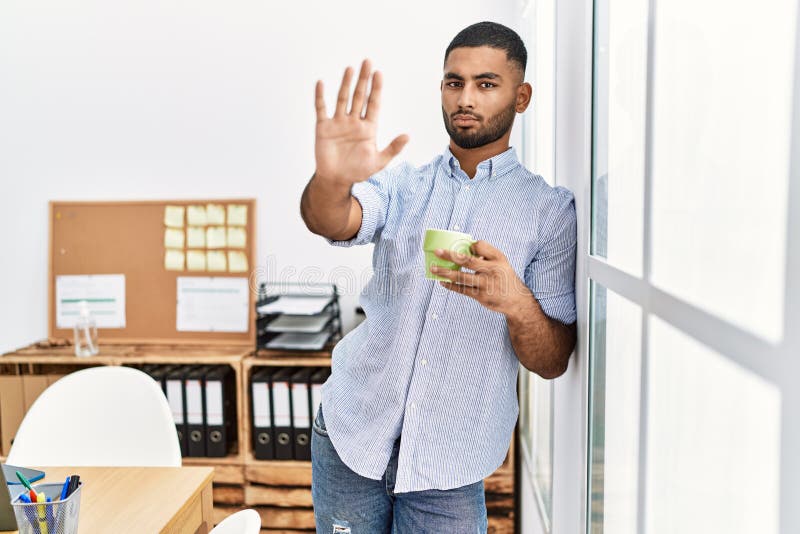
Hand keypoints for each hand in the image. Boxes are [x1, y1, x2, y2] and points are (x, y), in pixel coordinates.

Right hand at [314, 59, 408, 186]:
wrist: (336, 180)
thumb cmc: (358, 172)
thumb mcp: (379, 162)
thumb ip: (393, 149)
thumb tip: (408, 136)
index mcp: (368, 128)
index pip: (373, 104)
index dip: (376, 89)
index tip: (379, 73)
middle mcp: (354, 122)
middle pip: (360, 96)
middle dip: (364, 80)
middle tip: (367, 62)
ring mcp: (338, 123)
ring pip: (343, 99)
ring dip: (346, 84)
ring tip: (350, 69)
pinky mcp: (324, 127)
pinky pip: (321, 108)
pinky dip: (320, 96)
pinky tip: (321, 83)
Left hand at [432, 240, 531, 315]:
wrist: (516, 301)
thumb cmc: (504, 277)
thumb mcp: (501, 262)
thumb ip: (487, 253)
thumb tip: (467, 247)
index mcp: (497, 258)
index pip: (480, 246)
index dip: (469, 245)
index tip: (461, 245)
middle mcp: (492, 270)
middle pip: (467, 260)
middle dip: (450, 255)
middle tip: (437, 251)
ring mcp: (485, 284)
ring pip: (461, 277)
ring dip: (445, 272)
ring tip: (433, 268)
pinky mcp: (481, 296)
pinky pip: (462, 290)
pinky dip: (451, 286)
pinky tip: (442, 282)